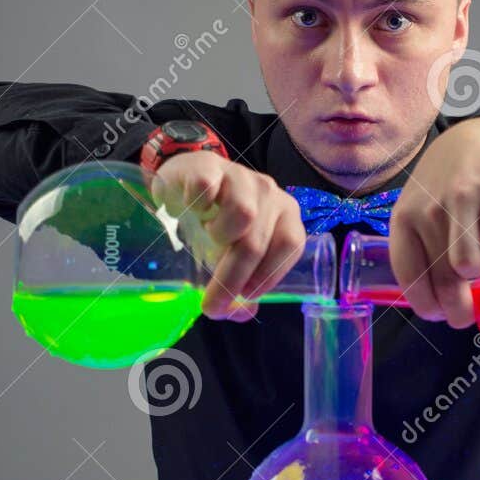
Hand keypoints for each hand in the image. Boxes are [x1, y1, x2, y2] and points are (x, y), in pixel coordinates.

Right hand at [149, 151, 306, 321]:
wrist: (188, 179)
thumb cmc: (218, 221)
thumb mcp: (233, 254)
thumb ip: (243, 284)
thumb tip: (241, 314)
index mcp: (285, 214)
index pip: (291, 246)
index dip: (269, 276)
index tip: (245, 297)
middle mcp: (270, 193)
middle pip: (258, 241)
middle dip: (233, 279)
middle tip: (212, 304)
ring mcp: (241, 175)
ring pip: (243, 214)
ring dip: (221, 236)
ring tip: (209, 238)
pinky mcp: (210, 165)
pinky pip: (207, 187)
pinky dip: (198, 205)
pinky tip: (192, 212)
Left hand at [388, 117, 479, 327]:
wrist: (472, 139)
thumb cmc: (442, 188)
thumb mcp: (418, 212)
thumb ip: (421, 250)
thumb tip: (437, 304)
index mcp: (403, 220)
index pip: (410, 278)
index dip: (426, 306)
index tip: (438, 315)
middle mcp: (428, 211)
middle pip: (444, 281)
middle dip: (458, 311)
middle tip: (465, 317)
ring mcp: (461, 200)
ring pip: (471, 266)